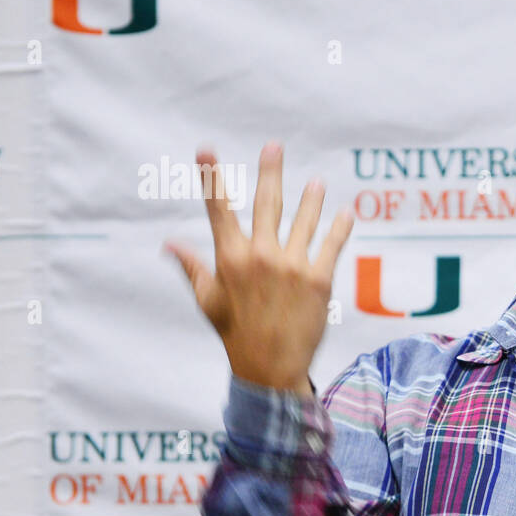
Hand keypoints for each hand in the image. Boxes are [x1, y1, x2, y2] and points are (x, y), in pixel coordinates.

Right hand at [165, 142, 352, 393]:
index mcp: (230, 259)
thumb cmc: (236, 334)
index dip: (212, 178)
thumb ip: (192, 267)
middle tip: (275, 146)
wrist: (270, 368)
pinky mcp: (318, 280)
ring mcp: (291, 266)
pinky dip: (340, 227)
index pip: (218, 210)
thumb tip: (169, 244)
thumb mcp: (209, 300)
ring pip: (304, 220)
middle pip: (267, 204)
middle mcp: (261, 256)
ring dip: (312, 199)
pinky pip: (331, 245)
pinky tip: (347, 213)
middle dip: (270, 172)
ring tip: (318, 182)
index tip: (206, 150)